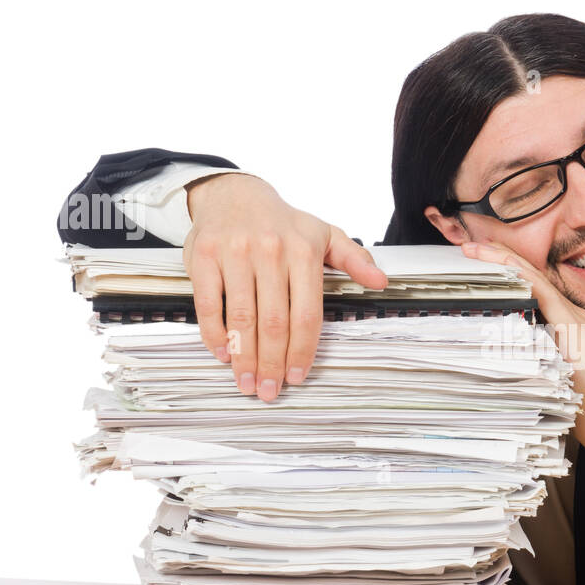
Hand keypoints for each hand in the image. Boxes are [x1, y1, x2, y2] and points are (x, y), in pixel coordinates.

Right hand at [183, 173, 387, 400]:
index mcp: (303, 252)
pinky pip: (208, 305)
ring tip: (247, 382)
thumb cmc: (283, 223)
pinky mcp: (204, 257)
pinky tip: (224, 354)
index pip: (306, 315)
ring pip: (241, 318)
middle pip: (273, 323)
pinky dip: (215, 335)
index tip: (297, 377)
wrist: (234, 194)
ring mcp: (235, 254)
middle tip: (269, 391)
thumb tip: (381, 281)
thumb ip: (354, 259)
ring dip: (244, 357)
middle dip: (272, 363)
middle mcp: (270, 252)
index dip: (302, 351)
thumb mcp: (324, 234)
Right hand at [459, 239, 584, 469]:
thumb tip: (507, 316)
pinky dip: (523, 292)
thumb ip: (539, 341)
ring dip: (511, 273)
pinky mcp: (574, 336)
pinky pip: (546, 305)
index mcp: (572, 321)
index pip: (533, 281)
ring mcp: (577, 325)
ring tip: (484, 264)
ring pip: (540, 288)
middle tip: (472, 249)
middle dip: (503, 259)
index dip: (503, 263)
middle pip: (535, 277)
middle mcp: (576, 317)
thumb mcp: (561, 371)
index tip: (477, 252)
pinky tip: (509, 294)